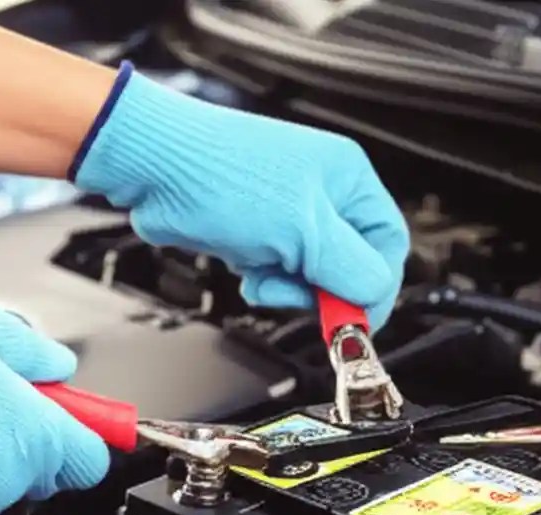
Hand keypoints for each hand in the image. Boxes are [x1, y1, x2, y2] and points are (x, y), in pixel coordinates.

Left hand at [71, 63, 409, 330]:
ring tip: (261, 273)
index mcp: (350, 178)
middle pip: (349, 265)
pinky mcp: (256, 229)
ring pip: (310, 274)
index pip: (387, 247)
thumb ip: (351, 271)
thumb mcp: (305, 233)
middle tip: (296, 293)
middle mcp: (323, 191)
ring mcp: (288, 210)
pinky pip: (277, 270)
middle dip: (321, 288)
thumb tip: (373, 300)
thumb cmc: (222, 177)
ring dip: (286, 286)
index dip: (373, 288)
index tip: (353, 321)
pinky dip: (263, 278)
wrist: (154, 167)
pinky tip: (243, 266)